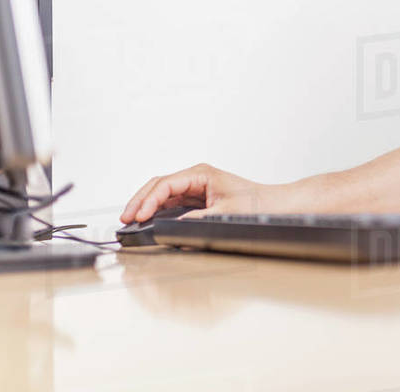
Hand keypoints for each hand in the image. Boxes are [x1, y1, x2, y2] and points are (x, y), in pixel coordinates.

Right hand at [120, 163, 264, 222]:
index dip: (150, 201)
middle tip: (125, 218)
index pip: (166, 184)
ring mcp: (195, 187)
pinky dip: (156, 210)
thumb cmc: (256, 203)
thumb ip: (198, 219)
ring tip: (131, 219)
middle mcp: (195, 177)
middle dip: (140, 201)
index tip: (140, 216)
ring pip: (162, 193)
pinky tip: (147, 219)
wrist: (273, 205)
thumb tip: (173, 225)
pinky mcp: (196, 198)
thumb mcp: (225, 213)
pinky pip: (170, 202)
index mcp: (201, 174)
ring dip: (146, 205)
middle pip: (158, 185)